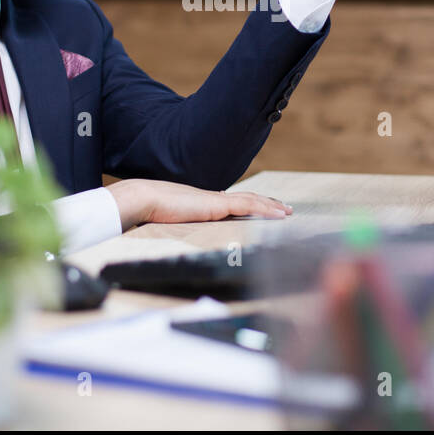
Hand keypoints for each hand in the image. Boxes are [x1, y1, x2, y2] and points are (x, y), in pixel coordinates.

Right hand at [107, 178, 292, 230]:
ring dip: (272, 206)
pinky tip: (279, 215)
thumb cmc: (152, 212)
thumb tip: (181, 236)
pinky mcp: (218, 204)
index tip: (263, 209)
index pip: (234, 202)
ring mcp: (217, 200)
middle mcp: (214, 198)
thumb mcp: (172, 220)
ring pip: (253, 201)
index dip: (252, 204)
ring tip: (288, 212)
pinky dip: (267, 210)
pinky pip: (249, 206)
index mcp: (204, 202)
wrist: (145, 199)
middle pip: (248, 199)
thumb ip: (182, 225)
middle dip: (268, 204)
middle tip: (285, 209)